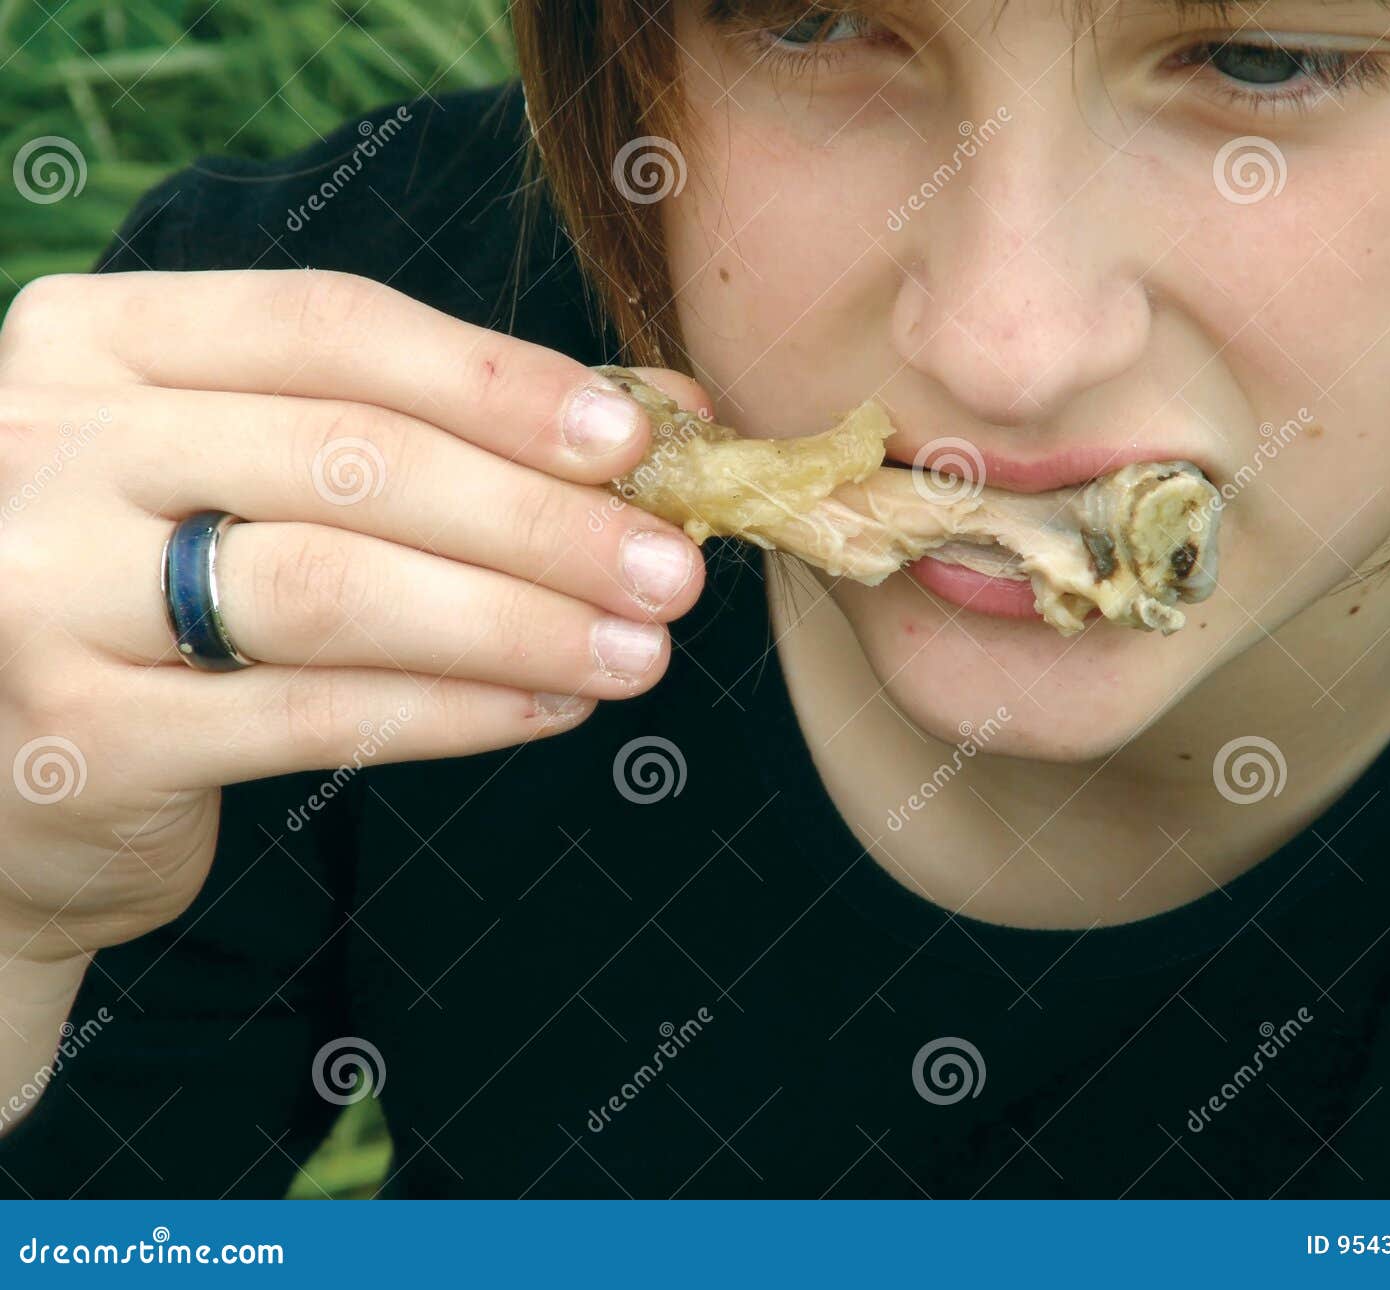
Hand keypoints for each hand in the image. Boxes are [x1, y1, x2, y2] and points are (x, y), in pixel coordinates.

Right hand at [0, 268, 709, 968]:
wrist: (10, 775)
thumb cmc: (167, 594)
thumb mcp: (250, 476)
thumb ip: (427, 429)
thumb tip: (663, 413)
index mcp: (97, 343)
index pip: (329, 326)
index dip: (499, 379)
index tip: (636, 437)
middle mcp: (47, 445)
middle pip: (349, 457)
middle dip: (538, 518)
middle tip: (671, 566)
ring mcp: (44, 590)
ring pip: (334, 587)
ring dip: (518, 619)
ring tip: (640, 649)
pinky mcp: (81, 735)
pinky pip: (312, 714)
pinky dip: (456, 710)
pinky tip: (551, 707)